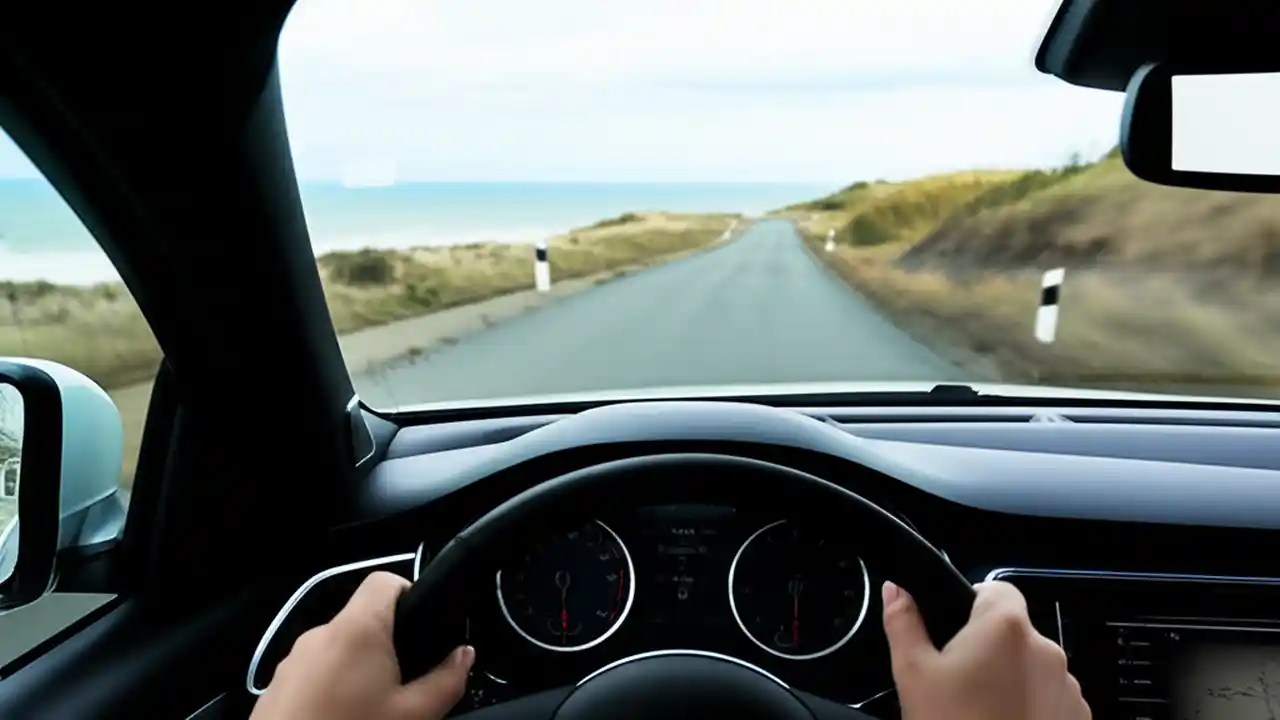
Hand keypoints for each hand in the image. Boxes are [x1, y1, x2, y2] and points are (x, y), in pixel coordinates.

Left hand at [251, 571, 473, 719]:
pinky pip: (314, 674)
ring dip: (359, 671)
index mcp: (357, 629)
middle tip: (405, 687)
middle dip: (388, 648)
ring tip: (371, 710)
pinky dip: (331, 689)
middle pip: (363, 621)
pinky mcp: (275, 687)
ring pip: (339, 651)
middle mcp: (320, 634)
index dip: (409, 594)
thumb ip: (446, 681)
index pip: (385, 580)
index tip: (423, 630)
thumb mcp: (412, 716)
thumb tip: (464, 655)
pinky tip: (340, 718)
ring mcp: (292, 661)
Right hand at [882, 580, 1089, 719]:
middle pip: (1014, 632)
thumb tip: (896, 589)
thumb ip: (904, 622)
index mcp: (1004, 626)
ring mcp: (1069, 687)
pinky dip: (1032, 706)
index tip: (952, 632)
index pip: (996, 588)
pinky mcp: (1079, 718)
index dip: (972, 603)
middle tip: (957, 680)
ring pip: (1034, 667)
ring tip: (981, 710)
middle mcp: (1046, 649)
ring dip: (1013, 679)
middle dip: (988, 649)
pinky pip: (1052, 698)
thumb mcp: (912, 674)